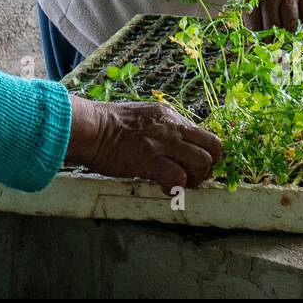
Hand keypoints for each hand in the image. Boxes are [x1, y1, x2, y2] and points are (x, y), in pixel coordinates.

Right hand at [66, 96, 221, 194]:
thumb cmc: (108, 124)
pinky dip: (176, 187)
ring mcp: (163, 143)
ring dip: (194, 179)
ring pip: (202, 162)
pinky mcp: (150, 160)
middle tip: (190, 178)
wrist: (89, 127)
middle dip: (207, 168)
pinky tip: (164, 187)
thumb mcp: (143, 116)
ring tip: (178, 183)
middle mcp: (172, 127)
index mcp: (170, 116)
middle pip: (213, 148)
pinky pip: (179, 177)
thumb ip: (162, 128)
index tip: (191, 165)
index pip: (205, 135)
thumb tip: (173, 145)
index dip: (204, 154)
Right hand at [184, 0, 302, 36]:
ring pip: (273, 29)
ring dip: (269, 40)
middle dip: (284, 41)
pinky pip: (256, 26)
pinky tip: (255, 37)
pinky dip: (255, 35)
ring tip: (266, 44)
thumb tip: (296, 42)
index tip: (301, 45)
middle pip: (291, 27)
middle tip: (279, 48)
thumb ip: (294, 12)